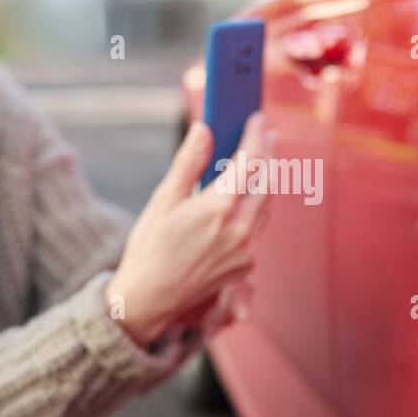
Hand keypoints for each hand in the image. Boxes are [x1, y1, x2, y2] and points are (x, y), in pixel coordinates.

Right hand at [105, 112, 270, 347]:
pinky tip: (246, 197)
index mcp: (218, 209)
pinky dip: (256, 207)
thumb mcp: (163, 200)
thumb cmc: (150, 247)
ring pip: (266, 205)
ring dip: (265, 180)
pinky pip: (258, 228)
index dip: (255, 135)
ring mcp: (246, 250)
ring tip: (259, 159)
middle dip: (267, 153)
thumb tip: (204, 129)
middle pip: (266, 182)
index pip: (249, 162)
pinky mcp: (246, 265)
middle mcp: (239, 230)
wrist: (150, 299)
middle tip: (265, 132)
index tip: (256, 117)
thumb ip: (188, 163)